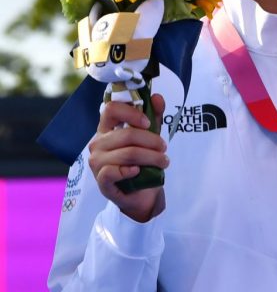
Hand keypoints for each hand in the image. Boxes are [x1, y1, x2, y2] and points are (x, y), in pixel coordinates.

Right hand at [88, 95, 167, 222]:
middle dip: (152, 141)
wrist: (142, 194)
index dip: (131, 112)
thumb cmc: (143, 163)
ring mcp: (97, 162)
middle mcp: (97, 144)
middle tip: (164, 149)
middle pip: (127, 134)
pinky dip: (129, 171)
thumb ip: (153, 118)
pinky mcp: (101, 181)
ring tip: (163, 162)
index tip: (148, 123)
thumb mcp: (150, 138)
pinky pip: (113, 172)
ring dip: (152, 157)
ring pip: (128, 153)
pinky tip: (138, 171)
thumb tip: (157, 97)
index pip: (110, 109)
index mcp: (106, 130)